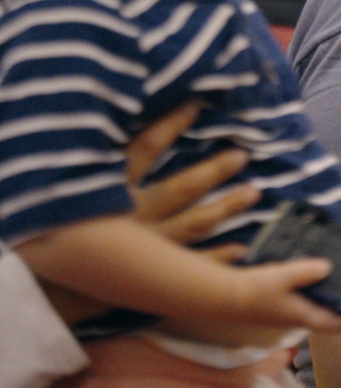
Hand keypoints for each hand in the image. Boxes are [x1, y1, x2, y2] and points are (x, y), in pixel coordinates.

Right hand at [44, 102, 258, 325]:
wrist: (31, 290)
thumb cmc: (42, 230)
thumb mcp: (60, 186)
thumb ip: (89, 154)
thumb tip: (101, 114)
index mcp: (106, 192)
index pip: (144, 150)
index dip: (169, 127)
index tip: (195, 106)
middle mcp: (129, 217)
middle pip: (180, 189)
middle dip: (213, 171)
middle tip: (242, 155)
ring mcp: (141, 247)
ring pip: (191, 223)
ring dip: (224, 208)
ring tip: (253, 192)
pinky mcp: (145, 276)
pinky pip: (187, 266)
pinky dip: (215, 257)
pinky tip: (240, 249)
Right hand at [226, 258, 340, 333]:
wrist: (226, 295)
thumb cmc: (255, 290)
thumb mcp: (283, 277)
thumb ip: (307, 271)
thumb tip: (329, 267)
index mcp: (303, 316)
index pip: (334, 325)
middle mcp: (299, 316)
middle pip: (329, 314)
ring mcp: (291, 310)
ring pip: (318, 305)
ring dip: (332, 294)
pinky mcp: (283, 301)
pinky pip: (307, 296)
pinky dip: (317, 287)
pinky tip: (321, 270)